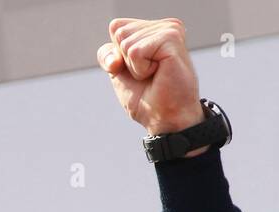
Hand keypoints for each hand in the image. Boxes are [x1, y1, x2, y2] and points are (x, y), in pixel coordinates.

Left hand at [97, 18, 204, 142]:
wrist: (166, 117)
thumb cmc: (146, 98)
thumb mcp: (118, 72)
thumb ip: (108, 54)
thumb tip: (115, 57)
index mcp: (153, 30)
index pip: (116, 27)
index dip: (115, 54)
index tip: (135, 71)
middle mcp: (163, 26)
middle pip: (119, 32)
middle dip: (125, 61)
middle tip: (148, 74)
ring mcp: (169, 29)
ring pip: (126, 42)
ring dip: (134, 67)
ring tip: (155, 74)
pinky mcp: (171, 38)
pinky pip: (134, 51)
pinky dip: (140, 69)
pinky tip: (158, 73)